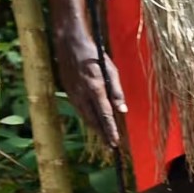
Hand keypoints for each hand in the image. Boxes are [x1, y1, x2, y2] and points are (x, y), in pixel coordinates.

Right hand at [53, 29, 125, 148]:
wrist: (70, 45)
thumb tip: (123, 110)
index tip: (115, 142)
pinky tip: (94, 123)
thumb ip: (116, 91)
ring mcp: (74, 94)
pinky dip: (88, 119)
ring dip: (96, 129)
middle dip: (103, 134)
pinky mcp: (70, 92)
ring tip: (105, 139)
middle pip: (94, 120)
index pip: (105, 114)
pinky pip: (80, 110)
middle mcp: (82, 94)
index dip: (110, 130)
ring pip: (86, 116)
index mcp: (95, 88)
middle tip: (112, 147)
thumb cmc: (94, 56)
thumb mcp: (111, 69)